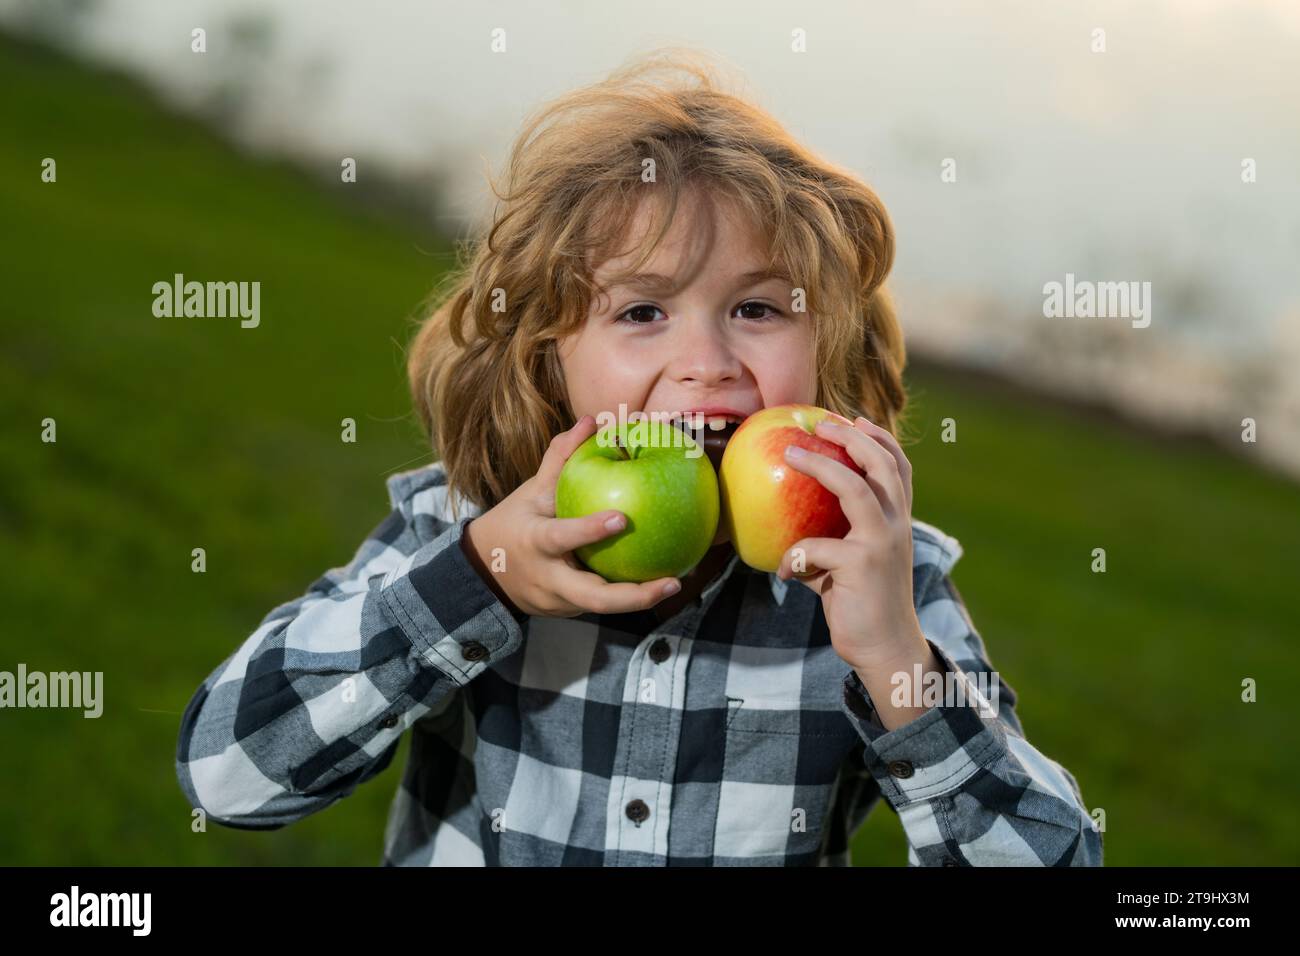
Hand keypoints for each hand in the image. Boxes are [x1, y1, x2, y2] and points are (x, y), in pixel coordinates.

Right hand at [460, 414, 682, 617]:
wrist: (485, 574)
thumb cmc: (515, 523)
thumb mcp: (531, 492)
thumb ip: (560, 459)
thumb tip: (590, 421)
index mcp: (535, 543)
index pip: (561, 537)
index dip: (588, 531)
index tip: (621, 519)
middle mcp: (547, 578)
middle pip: (592, 597)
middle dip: (633, 596)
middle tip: (671, 583)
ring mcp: (558, 602)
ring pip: (602, 607)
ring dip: (640, 599)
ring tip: (675, 584)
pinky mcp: (569, 613)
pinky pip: (601, 604)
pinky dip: (629, 595)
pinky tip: (660, 584)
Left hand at [774, 415, 925, 670]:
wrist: (886, 648)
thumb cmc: (861, 604)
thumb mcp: (848, 564)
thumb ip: (828, 540)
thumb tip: (786, 529)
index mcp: (898, 521)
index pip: (898, 467)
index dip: (878, 438)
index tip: (854, 419)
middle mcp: (897, 525)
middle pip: (881, 465)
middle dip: (852, 437)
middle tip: (820, 422)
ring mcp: (882, 543)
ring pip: (856, 488)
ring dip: (821, 466)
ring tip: (791, 453)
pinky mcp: (862, 565)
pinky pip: (815, 547)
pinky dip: (794, 556)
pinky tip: (784, 571)